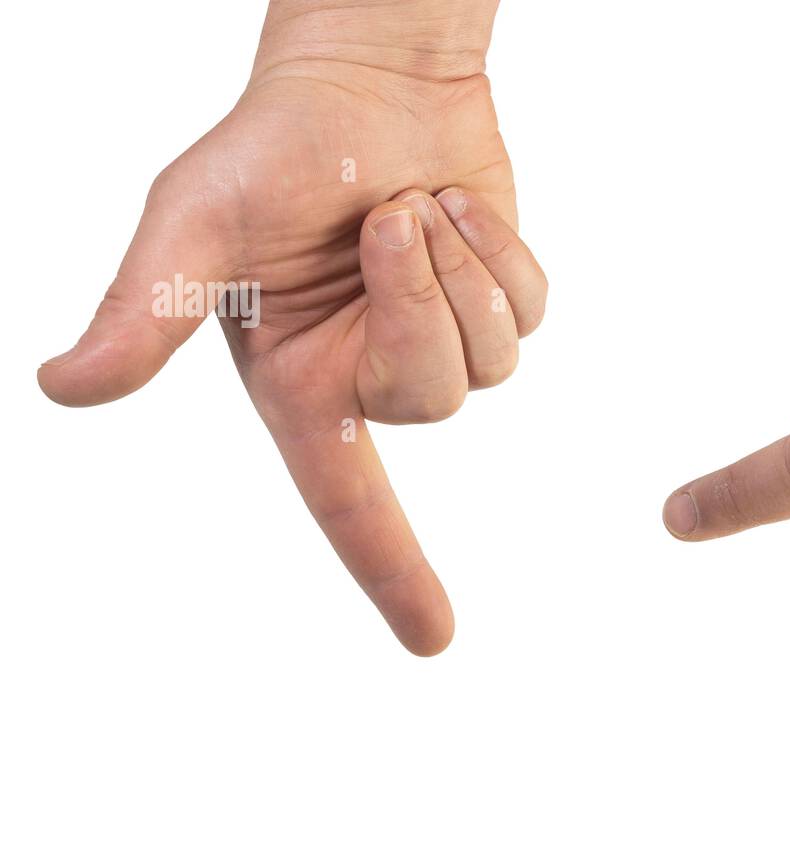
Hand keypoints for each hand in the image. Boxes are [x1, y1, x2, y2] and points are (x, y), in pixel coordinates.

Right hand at [37, 0, 546, 654]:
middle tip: (385, 220)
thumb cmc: (269, 150)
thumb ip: (144, 313)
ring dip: (456, 262)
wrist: (363, 80)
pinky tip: (453, 207)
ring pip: (493, 357)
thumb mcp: (193, 227)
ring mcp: (441, 341)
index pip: (349, 502)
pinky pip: (529, 308)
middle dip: (417, 297)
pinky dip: (497, 247)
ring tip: (410, 207)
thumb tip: (61, 390)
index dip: (391, 573)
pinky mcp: (497, 302)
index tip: (436, 640)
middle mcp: (372, 376)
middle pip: (436, 400)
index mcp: (301, 385)